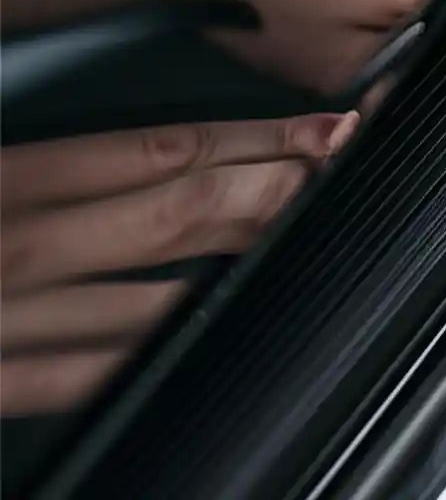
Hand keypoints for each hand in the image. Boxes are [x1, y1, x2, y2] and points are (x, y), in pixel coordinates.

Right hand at [0, 112, 357, 414]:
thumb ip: (64, 177)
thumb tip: (174, 169)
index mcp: (16, 176)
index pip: (168, 148)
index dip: (264, 140)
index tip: (330, 134)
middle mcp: (25, 240)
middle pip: (187, 210)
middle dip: (278, 196)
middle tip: (341, 187)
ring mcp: (13, 316)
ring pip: (164, 298)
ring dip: (246, 277)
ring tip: (308, 261)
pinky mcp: (1, 382)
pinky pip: (104, 375)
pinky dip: (175, 351)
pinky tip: (229, 337)